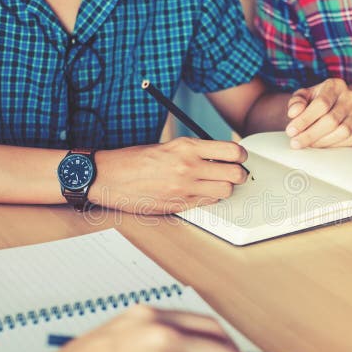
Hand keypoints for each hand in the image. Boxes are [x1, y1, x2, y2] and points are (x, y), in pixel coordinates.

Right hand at [91, 138, 248, 213]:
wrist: (110, 177)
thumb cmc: (135, 160)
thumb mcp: (168, 146)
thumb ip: (195, 151)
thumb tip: (219, 156)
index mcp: (186, 147)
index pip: (232, 151)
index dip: (241, 156)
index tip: (240, 157)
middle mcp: (188, 167)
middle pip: (235, 175)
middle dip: (238, 174)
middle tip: (235, 173)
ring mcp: (184, 188)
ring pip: (225, 192)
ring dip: (225, 188)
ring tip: (217, 183)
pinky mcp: (179, 205)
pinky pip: (207, 203)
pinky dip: (209, 198)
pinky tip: (200, 192)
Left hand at [285, 78, 351, 148]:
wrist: (330, 107)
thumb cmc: (314, 100)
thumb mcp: (303, 97)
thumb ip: (296, 102)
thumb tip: (294, 113)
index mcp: (335, 85)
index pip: (321, 103)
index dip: (305, 119)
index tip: (291, 131)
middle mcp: (350, 98)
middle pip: (331, 119)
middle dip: (310, 134)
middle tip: (295, 142)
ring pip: (342, 131)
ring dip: (321, 141)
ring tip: (306, 144)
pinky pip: (348, 140)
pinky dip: (331, 145)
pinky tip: (318, 145)